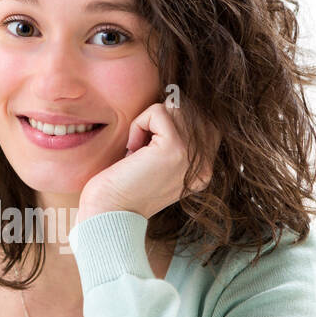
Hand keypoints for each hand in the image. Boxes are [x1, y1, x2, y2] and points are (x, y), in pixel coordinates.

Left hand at [75, 101, 218, 223]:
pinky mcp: (175, 147)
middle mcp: (206, 166)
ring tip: (137, 151)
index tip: (150, 151)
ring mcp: (193, 156)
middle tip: (142, 150)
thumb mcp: (160, 165)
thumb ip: (177, 141)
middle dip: (162, 122)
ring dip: (148, 123)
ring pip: (174, 109)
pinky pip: (158, 111)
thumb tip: (177, 101)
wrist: (109, 215)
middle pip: (192, 112)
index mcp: (204, 172)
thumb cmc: (124, 190)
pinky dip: (139, 125)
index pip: (204, 124)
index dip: (173, 125)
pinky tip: (132, 151)